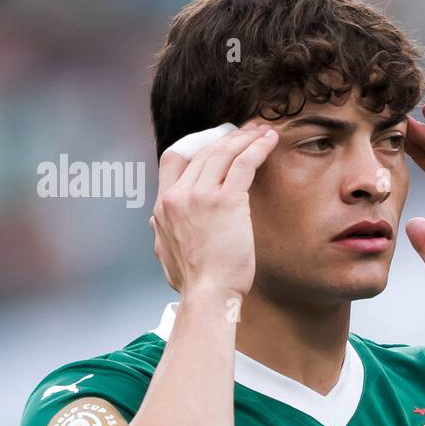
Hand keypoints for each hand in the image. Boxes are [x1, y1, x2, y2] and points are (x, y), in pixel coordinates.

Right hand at [152, 123, 277, 299]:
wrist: (208, 294)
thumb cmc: (194, 282)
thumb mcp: (164, 253)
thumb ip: (161, 231)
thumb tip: (155, 223)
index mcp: (163, 206)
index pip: (173, 159)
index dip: (195, 146)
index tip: (214, 143)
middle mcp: (178, 195)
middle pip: (203, 152)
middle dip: (226, 138)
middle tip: (246, 131)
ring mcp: (201, 195)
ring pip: (223, 152)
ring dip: (244, 138)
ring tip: (261, 131)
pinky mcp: (227, 200)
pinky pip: (244, 163)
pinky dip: (257, 147)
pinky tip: (269, 141)